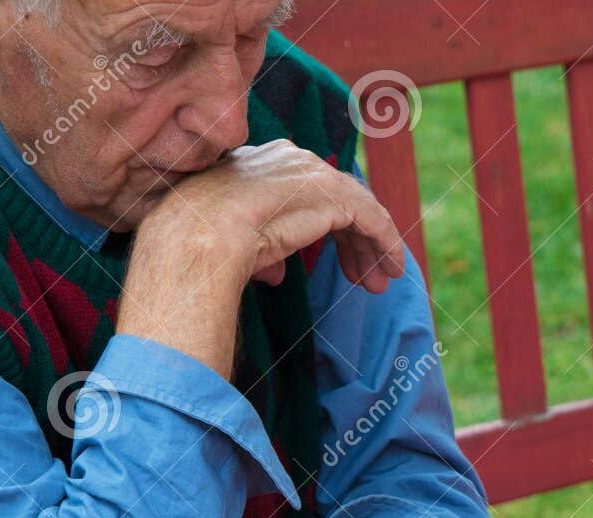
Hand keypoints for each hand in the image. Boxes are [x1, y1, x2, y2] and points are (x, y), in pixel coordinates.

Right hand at [160, 139, 404, 291]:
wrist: (199, 236)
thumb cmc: (200, 243)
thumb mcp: (236, 246)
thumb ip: (265, 254)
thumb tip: (276, 274)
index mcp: (262, 166)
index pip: (310, 194)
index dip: (328, 229)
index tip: (337, 260)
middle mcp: (290, 161)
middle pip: (338, 201)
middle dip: (354, 242)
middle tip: (365, 278)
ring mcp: (313, 174)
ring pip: (358, 210)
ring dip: (373, 248)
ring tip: (381, 282)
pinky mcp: (333, 194)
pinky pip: (371, 219)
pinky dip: (386, 243)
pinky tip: (393, 267)